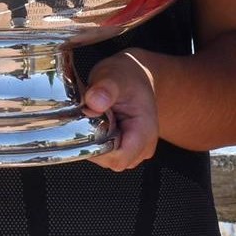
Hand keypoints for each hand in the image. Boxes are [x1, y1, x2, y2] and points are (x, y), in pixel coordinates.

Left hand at [83, 51, 158, 170]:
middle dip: (94, 141)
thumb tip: (94, 103)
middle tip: (94, 115)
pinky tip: (100, 122)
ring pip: (105, 158)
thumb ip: (106, 87)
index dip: (97, 147)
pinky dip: (96, 139)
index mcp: (146, 131)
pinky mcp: (124, 149)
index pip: (118, 158)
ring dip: (95, 140)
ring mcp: (134, 151)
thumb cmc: (129, 76)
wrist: (135, 77)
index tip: (89, 124)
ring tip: (100, 116)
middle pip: (109, 160)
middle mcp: (143, 146)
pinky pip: (104, 153)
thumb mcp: (116, 74)